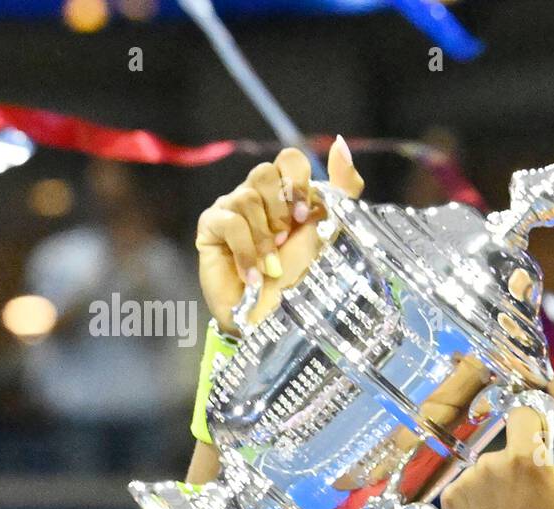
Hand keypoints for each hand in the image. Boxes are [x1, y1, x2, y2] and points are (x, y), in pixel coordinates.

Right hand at [194, 137, 364, 332]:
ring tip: (271, 265)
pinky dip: (247, 251)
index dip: (299, 184)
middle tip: (287, 240)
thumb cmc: (302, 280)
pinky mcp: (211, 227)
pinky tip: (254, 274)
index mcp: (288, 195)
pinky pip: (229, 220)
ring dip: (265, 238)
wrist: (275, 319)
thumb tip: (340, 143)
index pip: (290, 159)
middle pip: (266, 172)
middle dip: (282, 211)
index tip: (307, 217)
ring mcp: (231, 208)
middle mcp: (258, 196)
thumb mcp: (330, 231)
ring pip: (247, 197)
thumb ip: (341, 190)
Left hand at [441, 399, 553, 508]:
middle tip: (535, 501)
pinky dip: (479, 500)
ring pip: (488, 469)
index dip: (538, 433)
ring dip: (499, 484)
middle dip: (521, 466)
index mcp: (523, 456)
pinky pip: (468, 488)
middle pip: (508, 447)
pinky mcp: (448, 502)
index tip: (546, 461)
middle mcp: (488, 461)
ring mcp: (465, 482)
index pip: (525, 415)